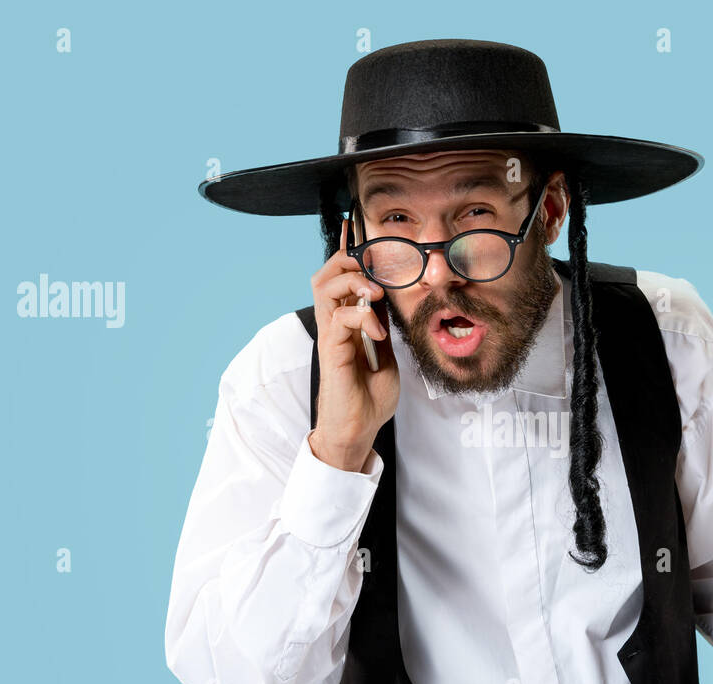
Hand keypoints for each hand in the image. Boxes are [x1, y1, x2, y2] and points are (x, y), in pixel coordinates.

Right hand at [307, 217, 398, 470]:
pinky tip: (378, 332)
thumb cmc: (370, 398)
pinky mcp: (331, 351)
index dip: (346, 251)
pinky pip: (339, 319)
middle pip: (326, 273)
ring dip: (352, 280)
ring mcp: (330, 336)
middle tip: (372, 262)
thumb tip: (387, 300)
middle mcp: (334, 323)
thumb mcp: (386, 355)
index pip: (342, 277)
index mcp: (347, 321)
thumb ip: (383, 326)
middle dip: (348, 259)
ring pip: (325, 287)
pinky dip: (361, 317)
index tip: (353, 226)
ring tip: (374, 290)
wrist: (358, 430)